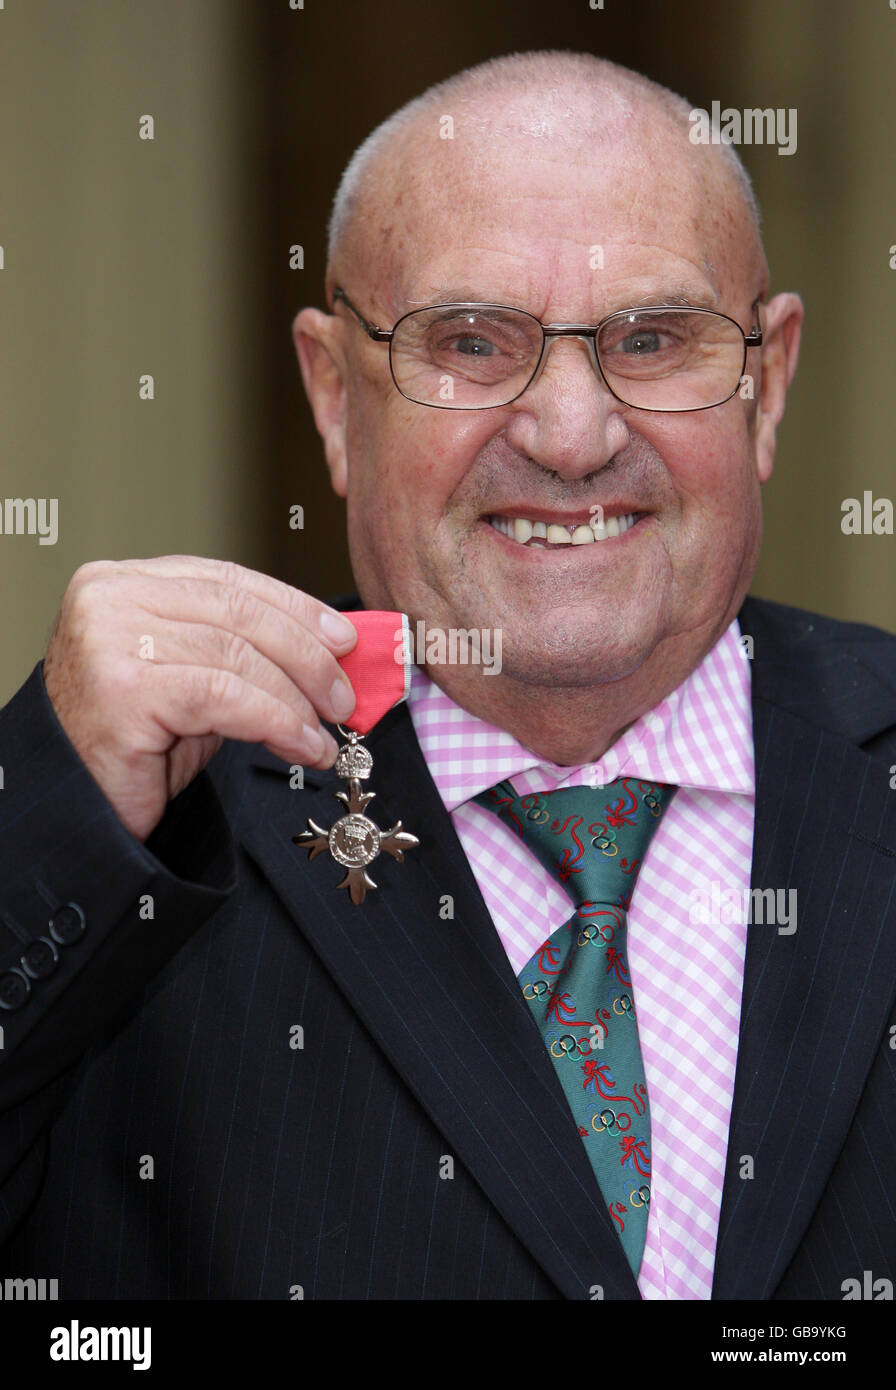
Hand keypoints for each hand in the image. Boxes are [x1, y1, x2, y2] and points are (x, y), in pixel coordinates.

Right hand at [42, 556, 357, 840]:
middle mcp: (110, 599)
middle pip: (238, 611)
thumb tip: (328, 648)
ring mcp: (111, 639)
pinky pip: (226, 696)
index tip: (342, 637)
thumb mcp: (194, 679)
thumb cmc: (132, 745)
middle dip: (306, 654)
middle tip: (342, 695)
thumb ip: (242, 651)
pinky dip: (277, 722)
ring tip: (321, 734)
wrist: (75, 803)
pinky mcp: (125, 688)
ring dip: (296, 700)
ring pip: (238, 655)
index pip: (227, 579)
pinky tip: (300, 745)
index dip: (295, 606)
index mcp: (123, 582)